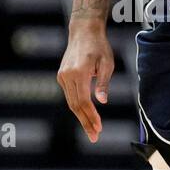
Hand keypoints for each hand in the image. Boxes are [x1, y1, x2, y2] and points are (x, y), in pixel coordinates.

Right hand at [57, 27, 113, 142]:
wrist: (84, 32)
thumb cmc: (99, 47)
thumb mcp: (107, 64)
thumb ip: (103, 83)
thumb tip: (102, 102)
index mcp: (78, 73)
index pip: (83, 101)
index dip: (91, 116)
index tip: (99, 128)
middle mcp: (66, 76)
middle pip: (75, 105)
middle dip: (85, 122)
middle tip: (95, 137)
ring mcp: (62, 77)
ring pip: (71, 102)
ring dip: (81, 117)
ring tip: (92, 130)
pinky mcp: (62, 76)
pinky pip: (70, 96)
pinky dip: (78, 107)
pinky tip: (87, 116)